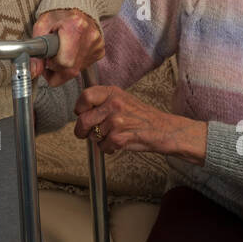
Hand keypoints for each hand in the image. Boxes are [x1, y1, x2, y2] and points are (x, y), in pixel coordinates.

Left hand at [29, 8, 102, 86]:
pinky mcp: (100, 50)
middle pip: (71, 70)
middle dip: (56, 70)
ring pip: (77, 70)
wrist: (76, 4)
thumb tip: (33, 72)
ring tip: (60, 51)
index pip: (64, 62)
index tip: (46, 59)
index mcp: (75, 27)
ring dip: (64, 67)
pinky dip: (74, 62)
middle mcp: (90, 37)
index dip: (51, 65)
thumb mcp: (41, 26)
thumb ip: (35, 50)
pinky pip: (84, 66)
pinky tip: (70, 50)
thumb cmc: (57, 13)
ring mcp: (97, 45)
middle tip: (50, 58)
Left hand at [73, 84, 204, 159]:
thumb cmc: (141, 116)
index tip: (82, 114)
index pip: (85, 96)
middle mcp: (114, 104)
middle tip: (86, 133)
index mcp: (113, 92)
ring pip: (92, 136)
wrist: (163, 129)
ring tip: (114, 136)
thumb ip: (102, 102)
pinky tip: (119, 143)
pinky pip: (103, 147)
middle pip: (83, 119)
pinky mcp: (119, 137)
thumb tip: (80, 111)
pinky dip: (108, 148)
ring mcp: (116, 121)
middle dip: (82, 130)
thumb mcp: (122, 99)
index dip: (80, 108)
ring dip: (99, 140)